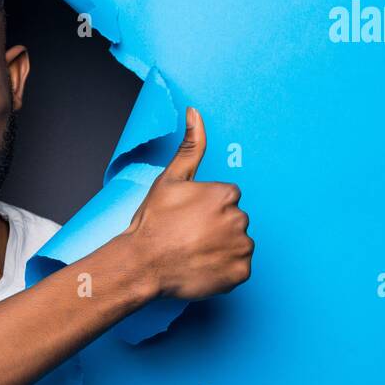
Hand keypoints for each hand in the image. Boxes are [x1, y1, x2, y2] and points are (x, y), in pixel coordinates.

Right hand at [122, 107, 253, 300]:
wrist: (142, 264)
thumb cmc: (154, 222)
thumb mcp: (169, 179)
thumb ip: (189, 146)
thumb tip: (194, 112)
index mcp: (226, 194)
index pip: (226, 199)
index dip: (205, 209)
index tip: (187, 219)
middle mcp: (240, 218)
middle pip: (234, 221)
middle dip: (215, 227)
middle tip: (188, 236)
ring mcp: (242, 247)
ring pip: (238, 243)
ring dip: (222, 248)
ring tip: (194, 252)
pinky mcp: (241, 272)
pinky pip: (238, 268)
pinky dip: (224, 269)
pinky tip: (202, 266)